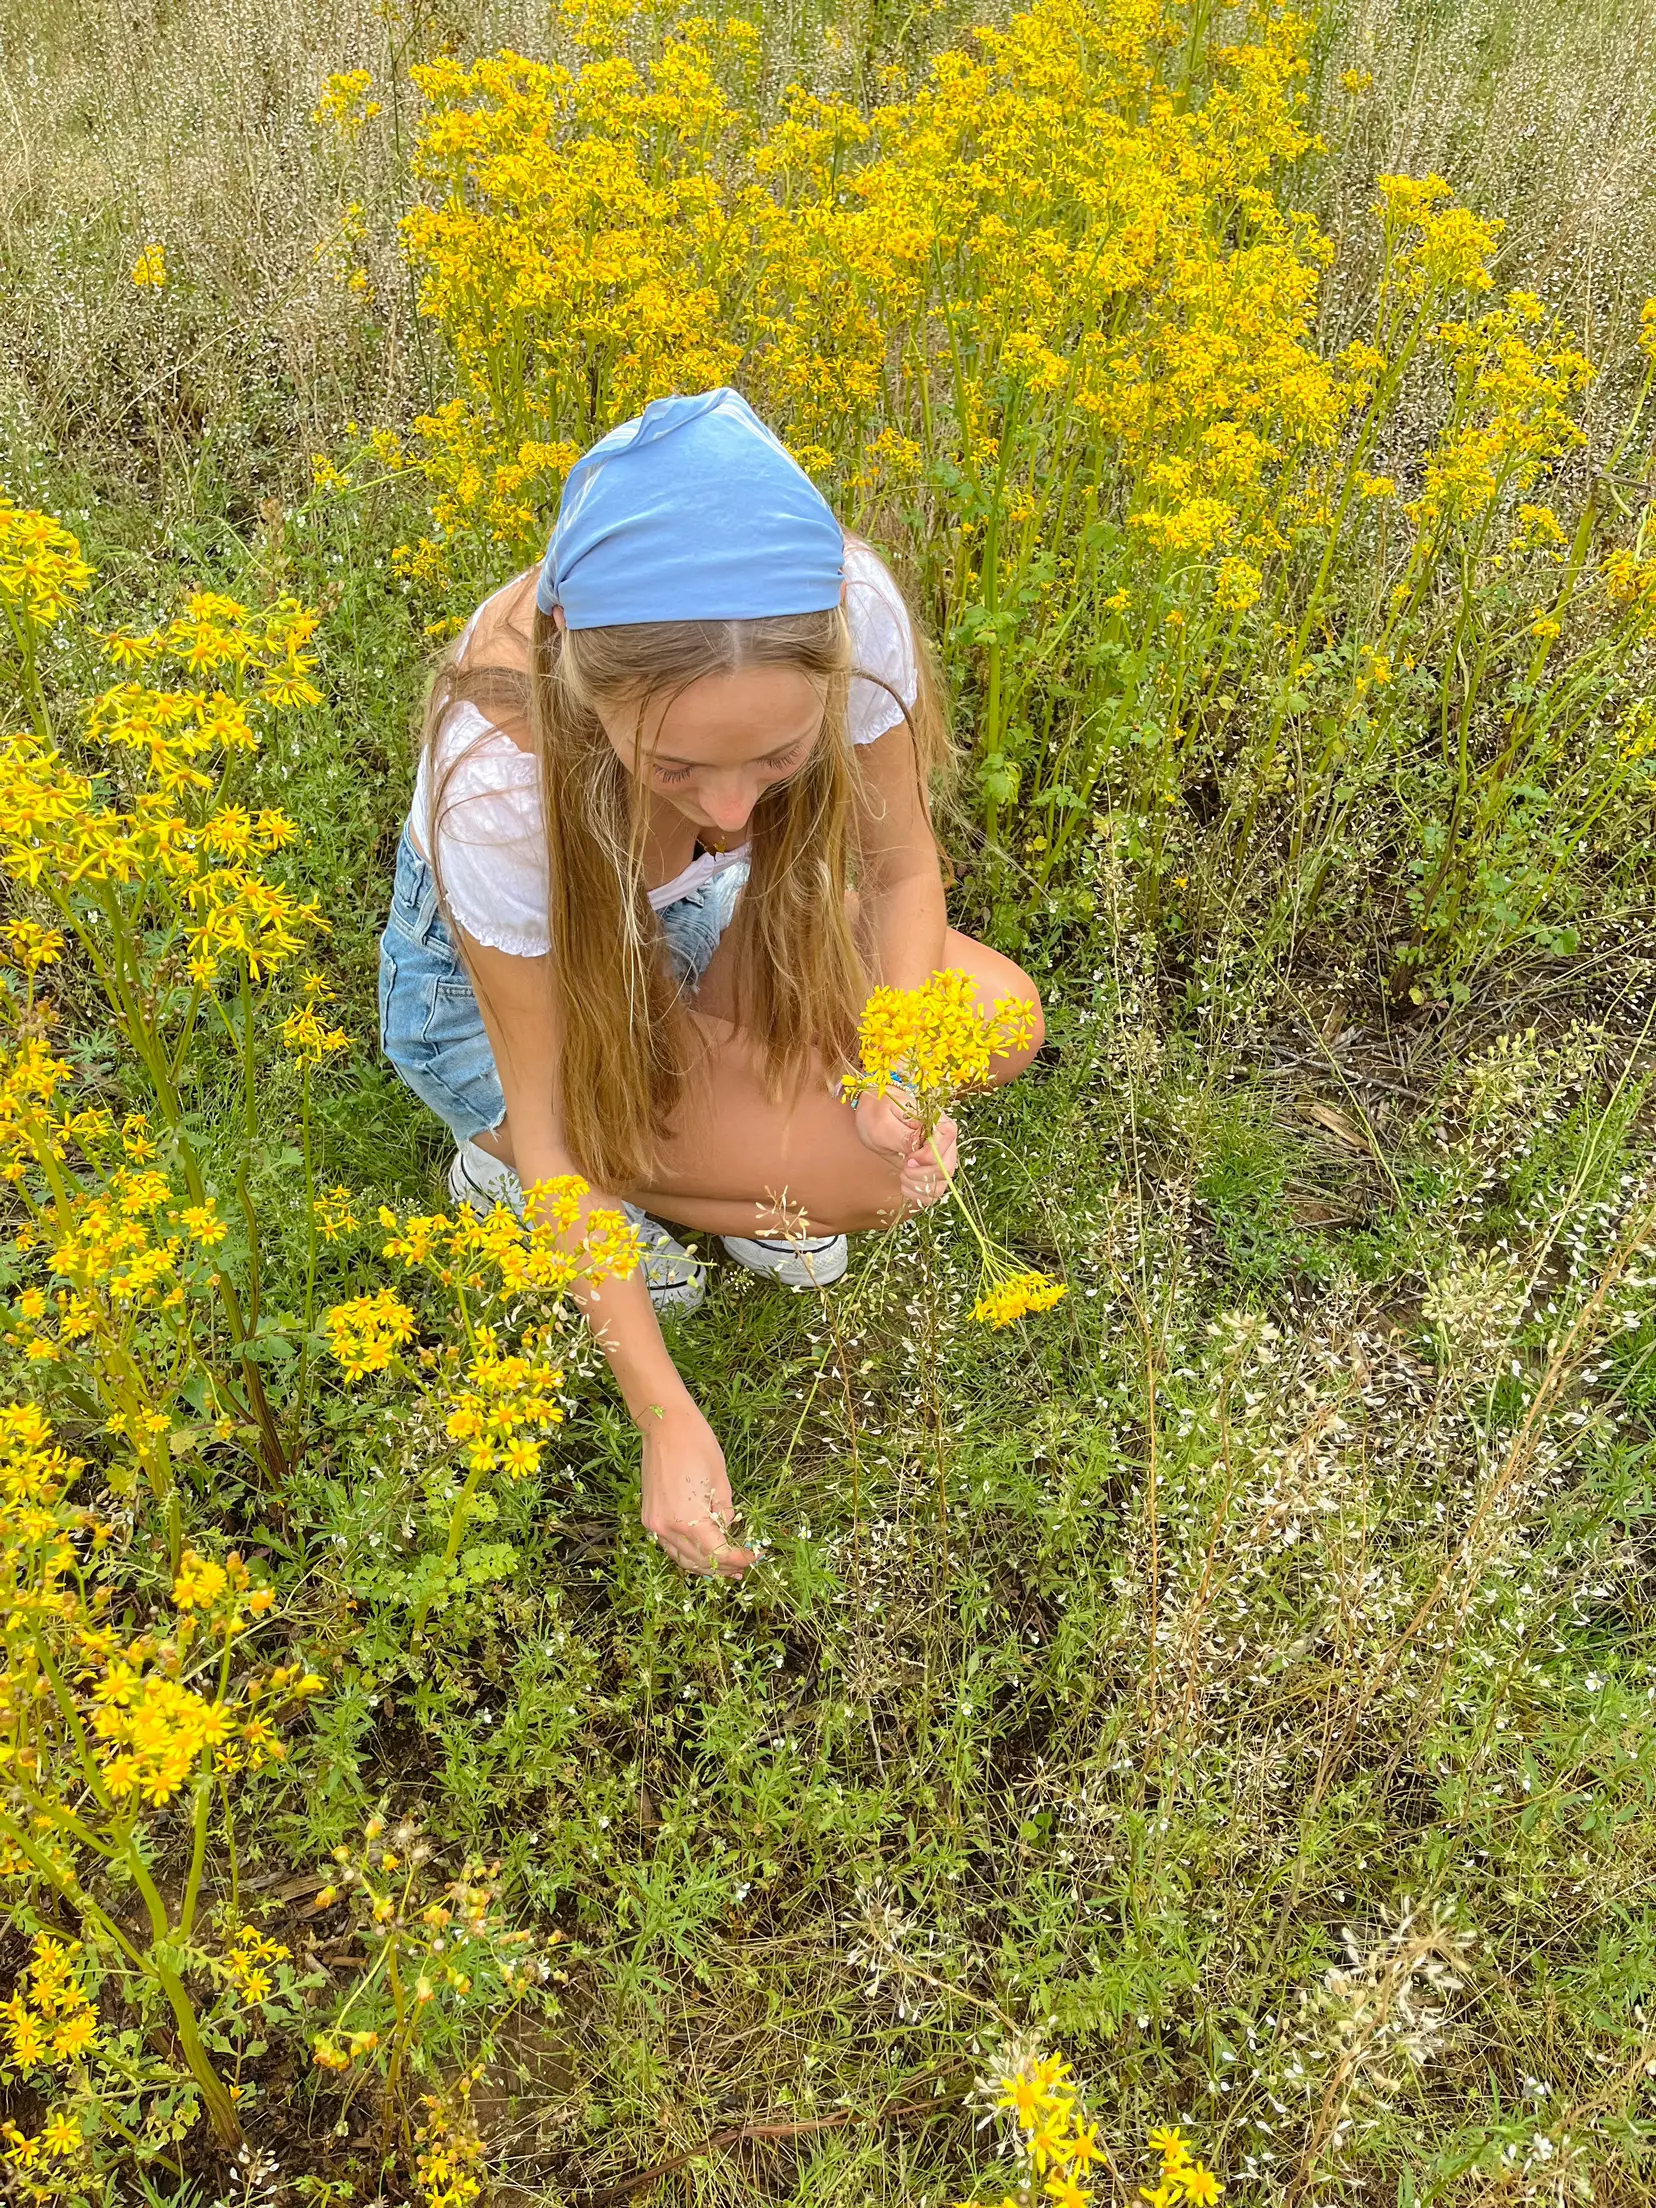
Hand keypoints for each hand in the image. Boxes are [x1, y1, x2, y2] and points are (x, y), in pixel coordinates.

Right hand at [639, 1397, 754, 1576]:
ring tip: (726, 1567)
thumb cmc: (698, 1446)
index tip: (756, 1556)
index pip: (719, 1553)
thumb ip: (725, 1514)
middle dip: (724, 1566)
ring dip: (705, 1565)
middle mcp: (667, 1528)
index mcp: (689, 1520)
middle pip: (700, 1561)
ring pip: (682, 1558)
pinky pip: (670, 1545)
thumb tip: (727, 1532)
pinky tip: (702, 1552)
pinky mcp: (649, 1517)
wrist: (666, 1426)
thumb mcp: (722, 1483)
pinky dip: (688, 1552)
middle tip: (744, 1565)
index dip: (740, 1558)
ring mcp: (654, 1524)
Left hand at [852, 1091, 957, 1211]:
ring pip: (942, 1183)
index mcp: (936, 1121)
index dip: (928, 1156)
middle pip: (946, 1168)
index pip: (948, 1139)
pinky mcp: (931, 1169)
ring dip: (920, 1187)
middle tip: (903, 1167)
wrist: (873, 1112)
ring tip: (903, 1176)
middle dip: (921, 1176)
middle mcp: (943, 1140)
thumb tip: (918, 1148)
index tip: (908, 1158)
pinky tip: (906, 1185)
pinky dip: (920, 1194)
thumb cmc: (877, 1113)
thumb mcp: (883, 1123)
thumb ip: (903, 1136)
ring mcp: (939, 1156)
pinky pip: (935, 1190)